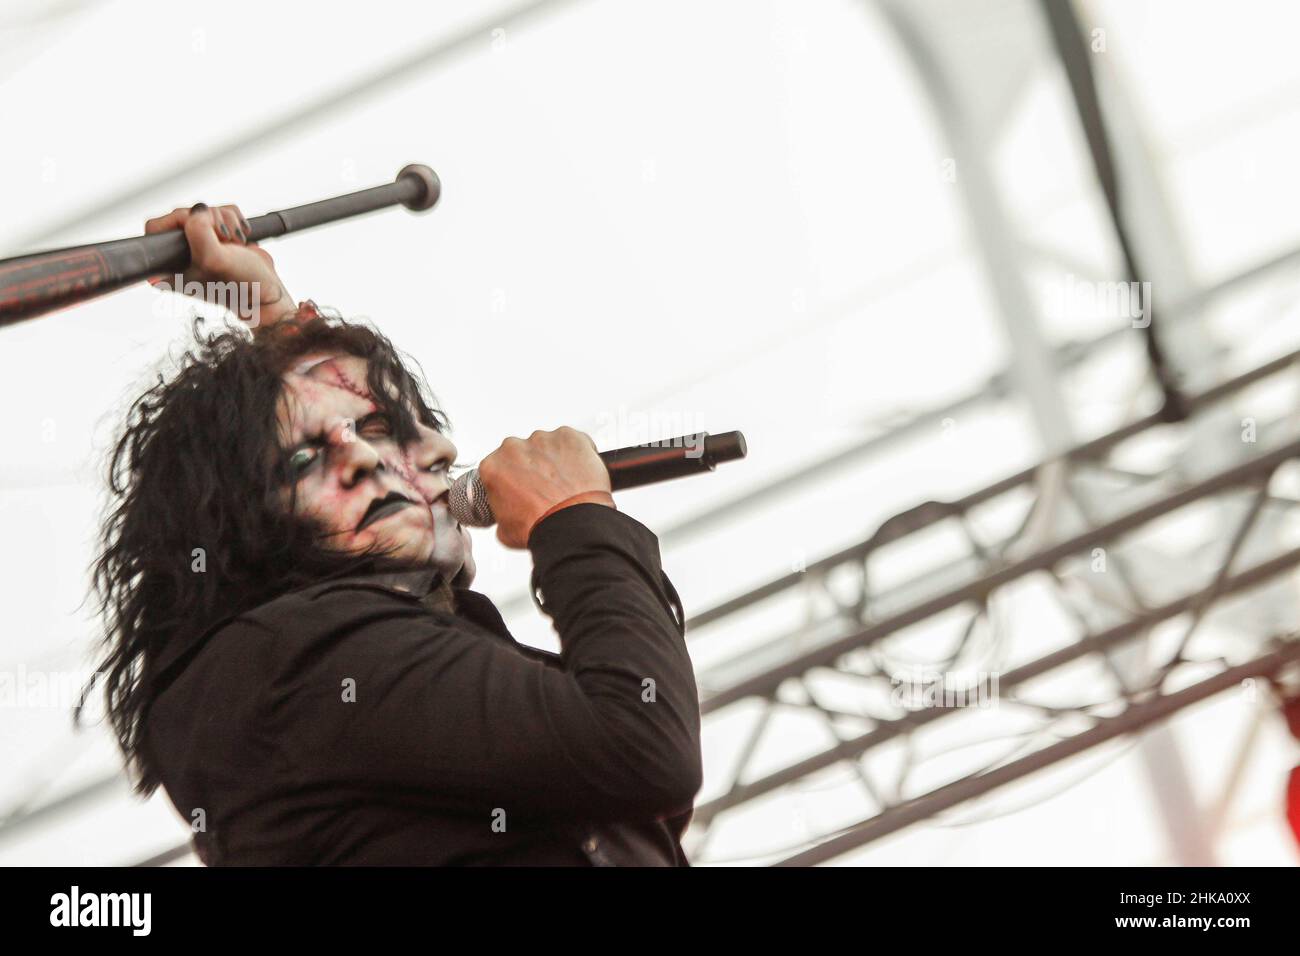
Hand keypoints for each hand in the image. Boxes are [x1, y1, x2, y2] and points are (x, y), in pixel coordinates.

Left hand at [144, 203, 296, 328]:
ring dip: (226, 221)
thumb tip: (199, 209)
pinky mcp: (217, 237)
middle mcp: (178, 255)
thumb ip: (198, 231)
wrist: (267, 294)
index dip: (179, 221)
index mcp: (166, 268)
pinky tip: (240, 239)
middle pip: (182, 213)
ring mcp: (199, 245)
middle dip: (208, 221)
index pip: (156, 227)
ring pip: (204, 210)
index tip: (202, 234)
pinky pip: (221, 212)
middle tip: (223, 242)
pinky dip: (235, 220)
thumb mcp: (213, 259)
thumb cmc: (240, 286)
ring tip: (234, 244)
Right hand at [476, 427, 612, 548]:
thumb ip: (502, 511)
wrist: (572, 526)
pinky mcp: (569, 436)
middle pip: (523, 453)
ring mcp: (542, 440)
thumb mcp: (504, 530)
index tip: (524, 488)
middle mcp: (514, 447)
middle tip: (547, 489)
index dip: (514, 478)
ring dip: (555, 460)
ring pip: (548, 446)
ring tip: (566, 484)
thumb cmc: (541, 527)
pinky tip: (580, 474)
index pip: (500, 466)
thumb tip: (509, 513)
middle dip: (534, 467)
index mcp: (494, 466)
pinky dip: (578, 453)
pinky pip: (573, 441)